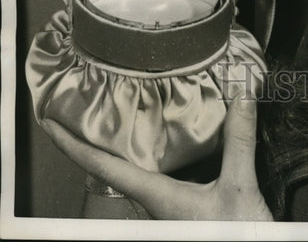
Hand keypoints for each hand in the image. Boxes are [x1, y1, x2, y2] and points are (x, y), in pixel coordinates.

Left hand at [41, 94, 272, 220]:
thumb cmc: (236, 235)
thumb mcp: (239, 187)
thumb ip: (238, 141)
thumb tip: (241, 96)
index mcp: (156, 196)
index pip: (102, 166)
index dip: (71, 144)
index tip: (49, 122)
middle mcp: (153, 201)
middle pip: (109, 167)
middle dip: (90, 139)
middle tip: (78, 107)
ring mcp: (166, 206)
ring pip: (131, 171)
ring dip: (117, 145)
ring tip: (111, 115)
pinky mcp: (182, 206)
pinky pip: (153, 174)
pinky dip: (146, 151)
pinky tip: (158, 138)